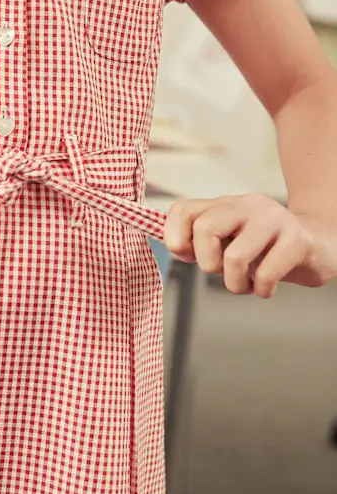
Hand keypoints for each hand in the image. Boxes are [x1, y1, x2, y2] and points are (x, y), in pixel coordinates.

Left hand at [164, 194, 336, 297]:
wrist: (319, 244)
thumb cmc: (266, 247)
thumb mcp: (230, 238)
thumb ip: (202, 240)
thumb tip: (175, 247)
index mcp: (225, 204)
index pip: (182, 211)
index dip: (175, 239)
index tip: (188, 257)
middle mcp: (248, 205)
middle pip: (205, 229)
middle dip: (208, 263)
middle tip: (223, 271)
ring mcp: (274, 220)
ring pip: (234, 257)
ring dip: (236, 284)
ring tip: (248, 283)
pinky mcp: (297, 240)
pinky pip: (266, 273)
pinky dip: (262, 290)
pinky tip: (267, 286)